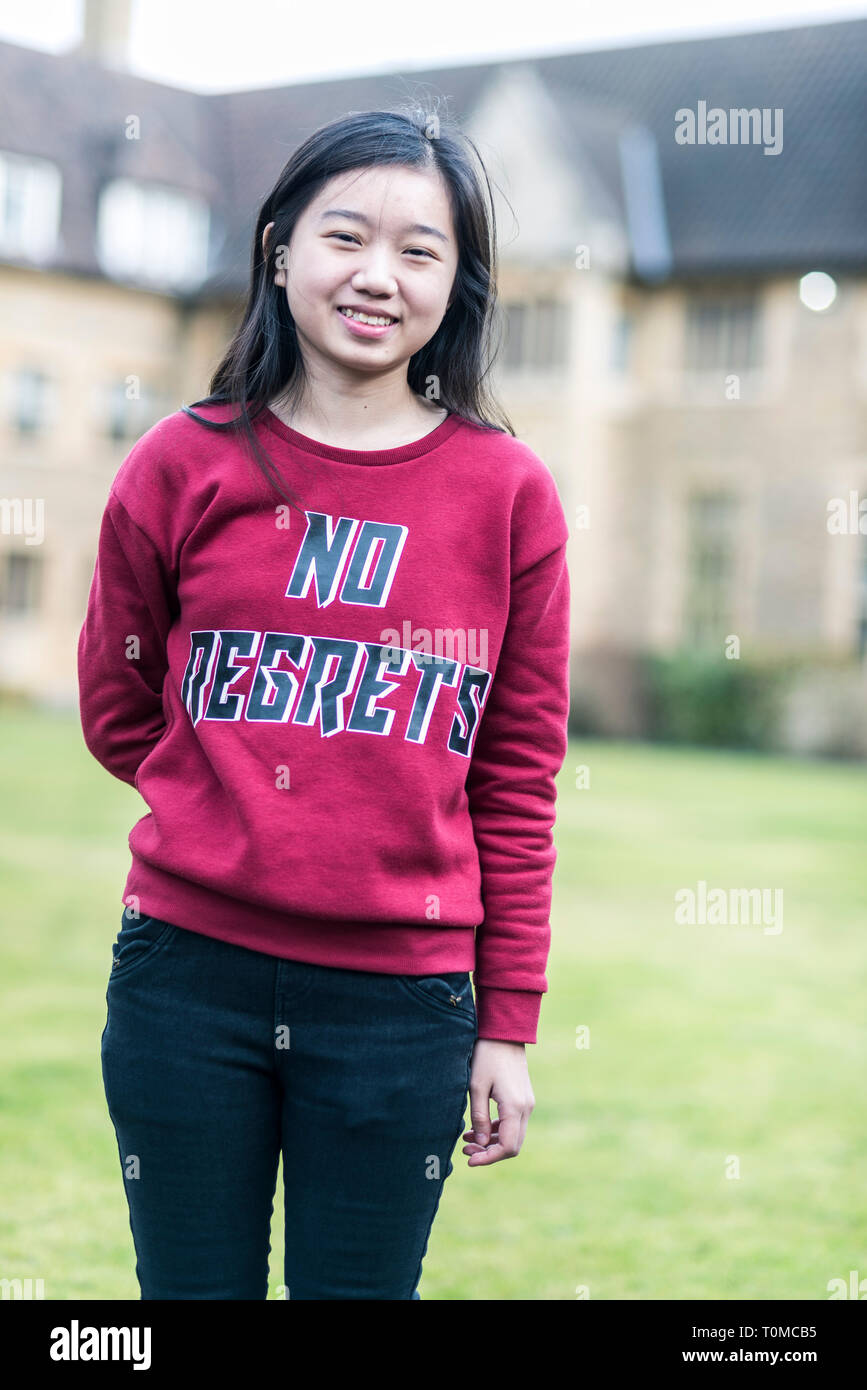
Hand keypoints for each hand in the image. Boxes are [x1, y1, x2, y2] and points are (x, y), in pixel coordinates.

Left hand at [461, 1038, 534, 1165]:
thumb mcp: (476, 1086)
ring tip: (467, 1140)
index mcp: (514, 1107)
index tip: (470, 1160)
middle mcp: (526, 1108)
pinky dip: (497, 1130)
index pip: (508, 1147)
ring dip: (492, 1142)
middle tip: (466, 1151)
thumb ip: (479, 1117)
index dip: (489, 1158)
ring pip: (513, 1135)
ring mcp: (527, 1103)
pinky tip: (477, 1128)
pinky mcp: (523, 1098)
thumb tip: (481, 1144)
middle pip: (512, 1145)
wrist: (504, 1033)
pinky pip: (512, 1123)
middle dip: (489, 1152)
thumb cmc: (487, 1056)